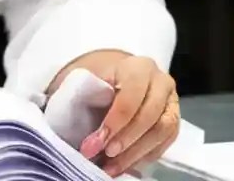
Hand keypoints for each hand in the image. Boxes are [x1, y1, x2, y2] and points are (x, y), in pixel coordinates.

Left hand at [60, 52, 179, 177]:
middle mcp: (161, 82)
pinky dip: (145, 156)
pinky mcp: (174, 120)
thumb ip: (80, 92)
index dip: (115, 122)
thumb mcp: (86, 76)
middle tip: (104, 156)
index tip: (96, 142)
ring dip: (136, 153)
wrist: (117, 75)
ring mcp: (171, 102)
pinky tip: (125, 165)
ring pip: (162, 132)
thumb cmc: (97, 77)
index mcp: (138, 67)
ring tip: (112, 167)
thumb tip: (59, 116)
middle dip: (126, 140)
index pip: (131, 96)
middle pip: (151, 116)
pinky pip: (165, 142)